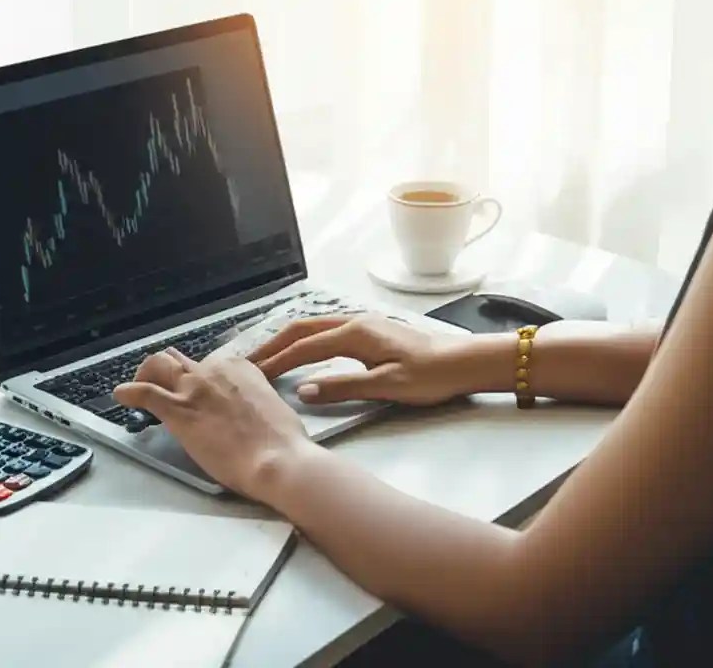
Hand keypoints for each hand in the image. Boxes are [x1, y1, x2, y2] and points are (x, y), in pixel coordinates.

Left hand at [113, 348, 314, 497]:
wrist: (277, 458)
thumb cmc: (282, 440)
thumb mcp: (271, 407)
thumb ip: (252, 400)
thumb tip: (245, 409)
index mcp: (240, 367)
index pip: (211, 363)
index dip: (200, 379)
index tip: (199, 392)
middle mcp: (214, 370)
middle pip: (181, 361)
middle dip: (170, 372)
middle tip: (166, 388)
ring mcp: (194, 388)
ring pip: (159, 365)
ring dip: (147, 374)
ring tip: (139, 387)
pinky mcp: (179, 410)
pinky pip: (145, 392)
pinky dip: (130, 392)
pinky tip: (122, 395)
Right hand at [248, 313, 489, 405]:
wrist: (463, 363)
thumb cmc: (430, 376)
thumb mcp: (386, 386)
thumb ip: (342, 386)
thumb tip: (302, 390)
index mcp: (355, 334)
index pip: (303, 346)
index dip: (276, 361)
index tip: (254, 375)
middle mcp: (355, 322)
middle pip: (302, 328)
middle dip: (273, 344)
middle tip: (248, 361)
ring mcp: (363, 324)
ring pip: (314, 327)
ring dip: (288, 339)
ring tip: (267, 355)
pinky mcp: (370, 331)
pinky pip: (327, 331)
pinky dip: (306, 340)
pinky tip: (302, 351)